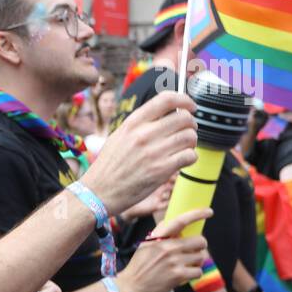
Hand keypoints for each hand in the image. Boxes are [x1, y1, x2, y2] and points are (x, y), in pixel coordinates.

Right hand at [82, 91, 196, 214]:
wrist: (99, 191)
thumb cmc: (109, 166)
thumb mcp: (119, 136)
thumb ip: (141, 123)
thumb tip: (167, 113)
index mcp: (132, 123)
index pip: (166, 99)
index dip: (184, 100)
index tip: (190, 106)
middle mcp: (143, 135)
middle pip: (183, 118)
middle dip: (190, 124)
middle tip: (186, 131)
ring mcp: (153, 152)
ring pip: (190, 137)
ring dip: (191, 142)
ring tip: (182, 148)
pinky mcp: (162, 170)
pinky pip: (190, 156)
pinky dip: (190, 158)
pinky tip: (180, 161)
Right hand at [116, 207, 210, 291]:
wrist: (131, 285)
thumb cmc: (139, 265)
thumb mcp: (145, 244)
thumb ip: (159, 233)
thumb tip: (172, 221)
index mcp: (159, 238)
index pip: (180, 221)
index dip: (197, 214)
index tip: (208, 212)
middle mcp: (168, 247)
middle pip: (199, 241)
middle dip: (199, 246)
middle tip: (193, 251)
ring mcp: (174, 261)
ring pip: (200, 257)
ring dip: (196, 262)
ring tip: (185, 265)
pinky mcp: (178, 275)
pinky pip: (198, 271)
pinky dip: (194, 273)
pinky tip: (185, 274)